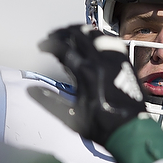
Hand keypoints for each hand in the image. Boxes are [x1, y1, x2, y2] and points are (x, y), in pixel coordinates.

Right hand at [37, 26, 145, 143]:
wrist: (130, 131)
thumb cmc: (101, 126)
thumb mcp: (70, 117)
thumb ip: (49, 101)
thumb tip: (31, 90)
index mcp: (85, 73)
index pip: (62, 49)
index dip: (49, 45)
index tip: (41, 46)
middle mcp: (101, 61)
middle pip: (78, 35)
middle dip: (62, 32)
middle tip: (53, 37)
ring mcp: (115, 59)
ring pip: (96, 34)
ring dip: (81, 31)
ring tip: (71, 34)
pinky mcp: (125, 62)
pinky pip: (111, 41)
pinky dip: (98, 37)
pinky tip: (94, 41)